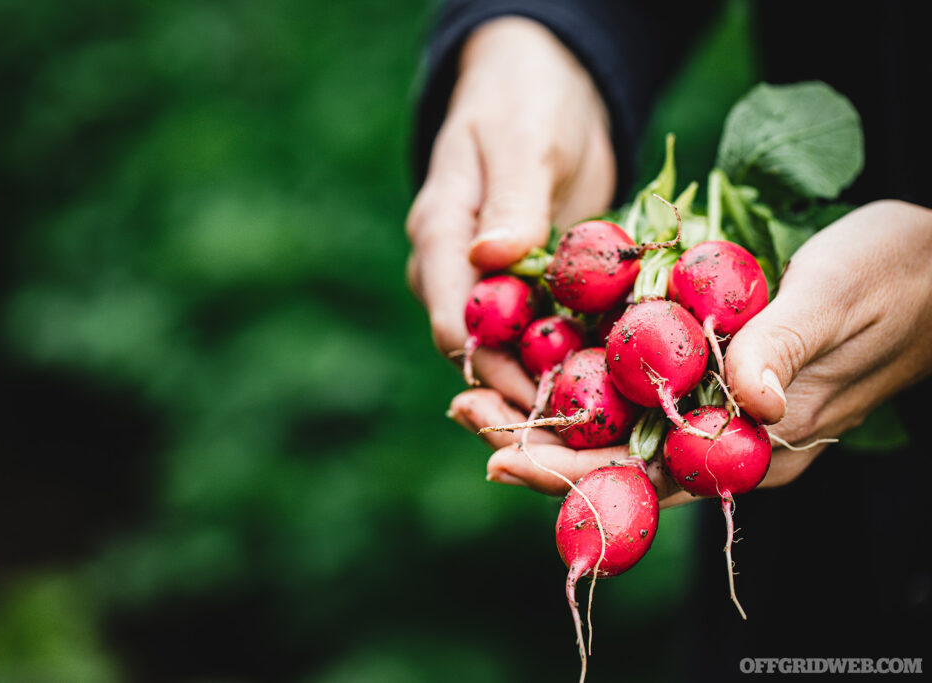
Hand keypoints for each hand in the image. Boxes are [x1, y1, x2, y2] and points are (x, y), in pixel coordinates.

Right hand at [406, 17, 615, 408]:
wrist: (544, 90)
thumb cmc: (526, 103)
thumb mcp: (523, 141)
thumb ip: (511, 200)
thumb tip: (491, 257)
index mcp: (442, 239)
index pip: (454, 322)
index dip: (493, 369)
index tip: (542, 400)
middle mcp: (457, 274)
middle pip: (481, 354)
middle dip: (525, 396)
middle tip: (581, 434)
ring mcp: (494, 285)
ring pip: (514, 354)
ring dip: (554, 388)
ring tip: (605, 422)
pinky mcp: (531, 288)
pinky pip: (549, 334)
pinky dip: (577, 357)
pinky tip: (617, 381)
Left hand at [449, 200, 931, 506]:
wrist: (926, 261)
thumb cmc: (894, 276)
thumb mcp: (840, 299)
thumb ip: (787, 350)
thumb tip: (747, 405)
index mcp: (756, 444)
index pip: (649, 474)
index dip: (572, 473)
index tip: (502, 459)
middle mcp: (725, 434)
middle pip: (615, 454)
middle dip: (536, 444)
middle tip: (461, 417)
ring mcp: (714, 400)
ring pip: (616, 420)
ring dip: (546, 411)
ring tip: (473, 394)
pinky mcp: (708, 362)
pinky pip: (635, 380)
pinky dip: (581, 373)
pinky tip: (534, 359)